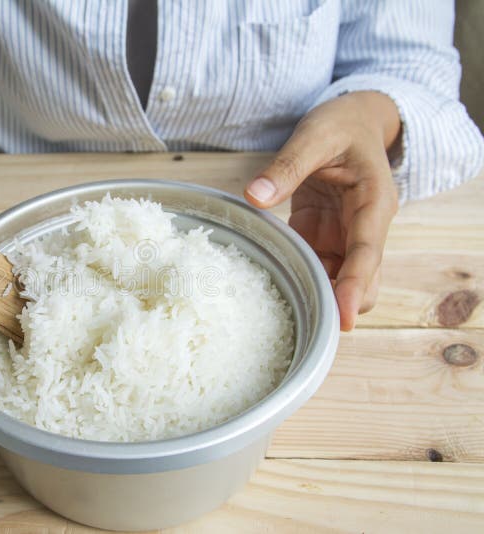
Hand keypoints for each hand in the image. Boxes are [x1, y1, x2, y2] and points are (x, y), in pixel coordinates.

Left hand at [244, 91, 400, 330]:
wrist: (353, 120)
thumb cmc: (342, 125)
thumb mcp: (314, 135)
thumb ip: (287, 166)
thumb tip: (254, 196)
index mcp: (373, 203)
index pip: (367, 254)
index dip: (354, 287)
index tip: (343, 318)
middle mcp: (364, 226)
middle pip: (363, 280)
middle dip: (341, 303)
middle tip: (309, 326)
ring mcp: (344, 234)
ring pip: (339, 279)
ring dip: (319, 294)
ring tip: (284, 313)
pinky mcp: (323, 235)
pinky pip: (314, 265)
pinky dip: (299, 277)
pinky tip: (275, 287)